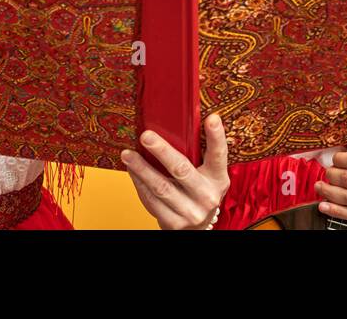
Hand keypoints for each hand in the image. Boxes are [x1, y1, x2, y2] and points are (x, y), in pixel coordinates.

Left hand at [121, 114, 228, 228]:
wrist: (197, 227)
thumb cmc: (199, 191)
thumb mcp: (207, 175)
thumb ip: (198, 155)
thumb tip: (173, 125)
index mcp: (217, 179)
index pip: (219, 155)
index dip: (216, 137)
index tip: (212, 118)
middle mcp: (207, 196)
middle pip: (182, 170)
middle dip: (162, 151)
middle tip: (146, 136)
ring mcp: (191, 211)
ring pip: (161, 187)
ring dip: (141, 169)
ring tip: (127, 155)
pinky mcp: (174, 223)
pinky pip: (151, 200)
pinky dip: (139, 184)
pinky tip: (132, 171)